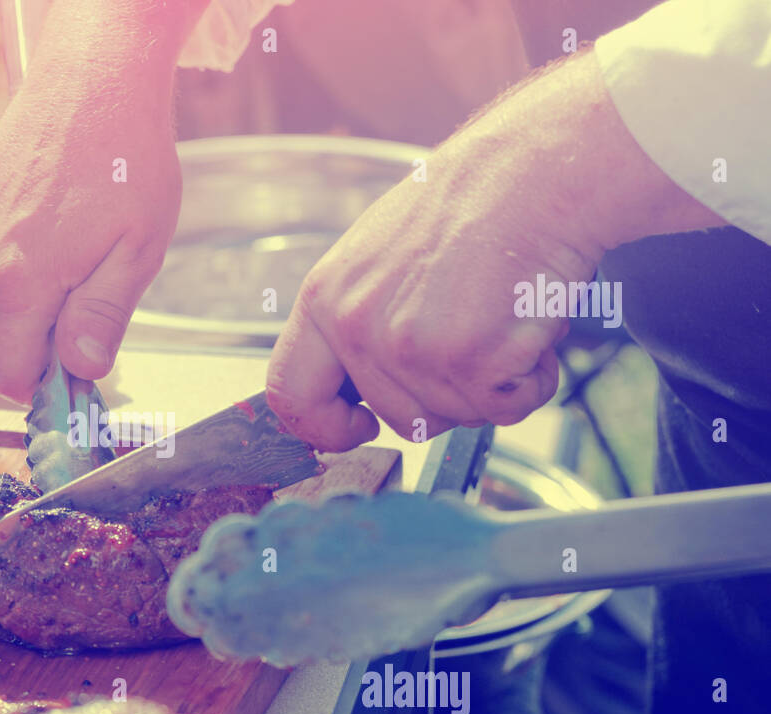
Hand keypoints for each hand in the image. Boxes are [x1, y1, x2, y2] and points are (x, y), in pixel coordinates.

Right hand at [0, 2, 197, 403]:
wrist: (92, 79)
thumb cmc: (125, 161)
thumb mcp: (136, 251)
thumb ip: (102, 319)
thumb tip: (81, 371)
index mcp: (20, 281)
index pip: (5, 375)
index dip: (43, 384)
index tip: (79, 369)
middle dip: (40, 343)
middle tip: (93, 305)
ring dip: (32, 302)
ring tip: (80, 256)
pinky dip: (18, 268)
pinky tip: (58, 231)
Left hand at [266, 50, 724, 450]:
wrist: (536, 171)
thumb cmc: (468, 210)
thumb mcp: (376, 261)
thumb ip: (356, 325)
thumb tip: (349, 395)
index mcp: (323, 299)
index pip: (291, 394)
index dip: (325, 427)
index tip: (360, 426)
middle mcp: (355, 327)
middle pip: (397, 418)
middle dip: (445, 393)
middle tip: (475, 331)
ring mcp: (408, 347)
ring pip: (456, 417)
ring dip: (491, 381)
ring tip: (501, 313)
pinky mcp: (466, 360)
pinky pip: (506, 409)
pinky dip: (533, 379)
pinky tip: (529, 323)